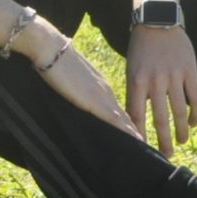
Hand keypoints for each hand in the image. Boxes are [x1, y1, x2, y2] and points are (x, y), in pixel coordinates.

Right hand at [26, 22, 144, 143]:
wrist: (52, 49)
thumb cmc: (54, 59)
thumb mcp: (68, 75)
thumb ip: (75, 84)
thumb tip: (72, 88)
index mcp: (100, 84)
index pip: (116, 106)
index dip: (125, 121)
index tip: (134, 134)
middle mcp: (106, 90)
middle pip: (124, 114)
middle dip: (134, 129)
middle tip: (145, 147)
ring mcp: (103, 95)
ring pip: (124, 119)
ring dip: (134, 133)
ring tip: (145, 148)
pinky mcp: (96, 102)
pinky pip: (116, 120)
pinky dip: (128, 132)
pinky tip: (137, 141)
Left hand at [125, 25, 196, 155]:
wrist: (158, 21)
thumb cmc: (140, 48)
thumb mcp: (131, 67)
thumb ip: (135, 90)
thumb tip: (136, 117)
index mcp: (136, 81)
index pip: (136, 114)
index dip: (140, 134)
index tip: (143, 149)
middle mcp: (155, 81)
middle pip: (160, 118)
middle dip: (163, 140)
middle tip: (165, 155)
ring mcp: (174, 77)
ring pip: (180, 111)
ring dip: (182, 130)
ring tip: (181, 142)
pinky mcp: (190, 72)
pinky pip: (196, 98)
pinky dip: (196, 113)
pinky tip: (194, 123)